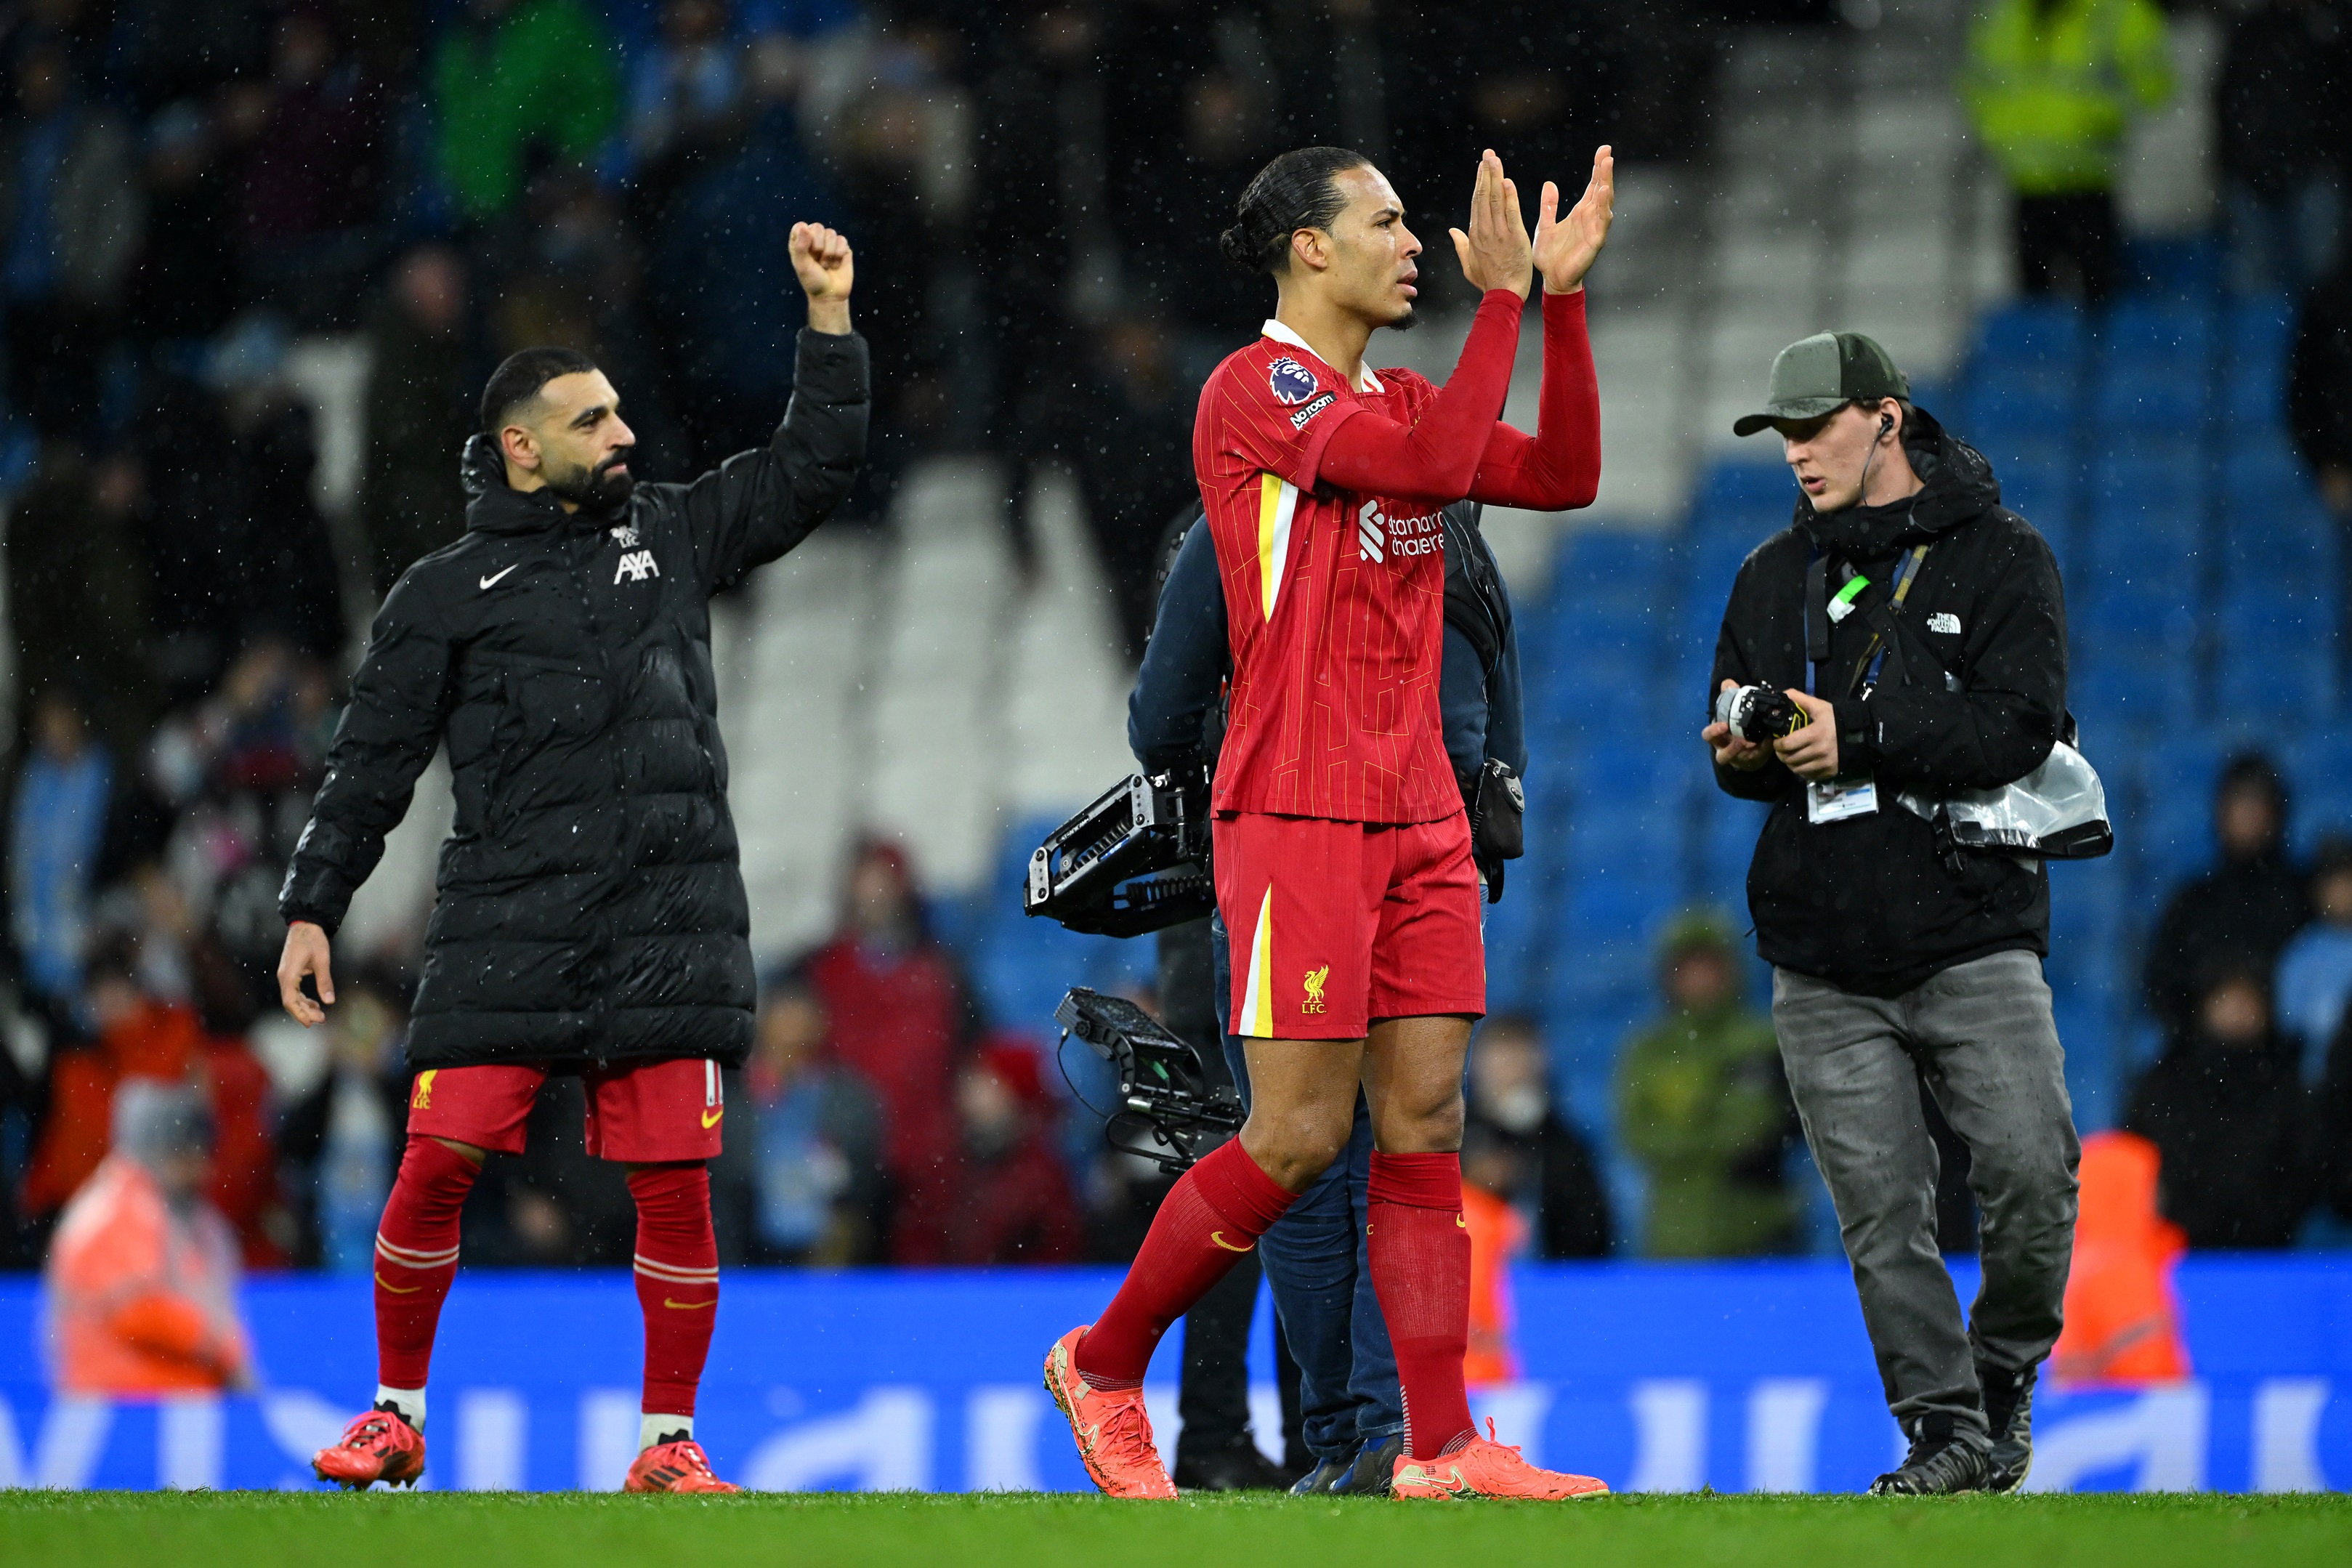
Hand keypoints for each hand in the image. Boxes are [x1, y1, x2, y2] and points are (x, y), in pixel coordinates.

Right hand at [277, 920, 334, 1026]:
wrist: (305, 924)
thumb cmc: (314, 940)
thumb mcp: (322, 960)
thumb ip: (325, 981)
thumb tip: (330, 1001)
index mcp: (289, 974)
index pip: (290, 1000)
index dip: (300, 1013)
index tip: (311, 1023)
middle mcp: (284, 976)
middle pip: (290, 1001)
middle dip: (304, 1013)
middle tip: (321, 1020)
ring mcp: (286, 975)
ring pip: (292, 998)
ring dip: (304, 1007)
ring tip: (320, 1015)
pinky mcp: (290, 973)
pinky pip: (294, 991)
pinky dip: (303, 999)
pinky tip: (315, 1004)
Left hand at [789, 221, 853, 333]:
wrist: (831, 295)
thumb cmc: (812, 281)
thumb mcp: (801, 265)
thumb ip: (800, 246)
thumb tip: (805, 226)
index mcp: (800, 242)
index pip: (800, 226)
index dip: (804, 237)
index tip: (806, 253)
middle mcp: (814, 239)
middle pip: (817, 227)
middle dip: (818, 246)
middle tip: (817, 261)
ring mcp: (829, 242)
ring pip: (831, 233)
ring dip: (829, 253)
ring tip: (826, 265)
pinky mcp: (843, 247)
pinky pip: (842, 240)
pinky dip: (839, 254)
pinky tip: (836, 264)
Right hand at [1449, 149, 1533, 297]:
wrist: (1504, 294)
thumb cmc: (1488, 281)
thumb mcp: (1469, 265)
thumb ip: (1461, 245)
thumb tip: (1452, 231)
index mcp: (1475, 234)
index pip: (1476, 202)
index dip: (1480, 182)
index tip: (1482, 166)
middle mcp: (1484, 230)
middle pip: (1483, 195)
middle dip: (1486, 172)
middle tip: (1488, 153)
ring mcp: (1498, 234)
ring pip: (1494, 200)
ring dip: (1495, 177)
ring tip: (1495, 159)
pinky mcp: (1514, 237)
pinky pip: (1510, 213)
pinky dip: (1509, 197)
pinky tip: (1506, 182)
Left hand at [1533, 144, 1614, 294]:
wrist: (1552, 279)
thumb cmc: (1550, 255)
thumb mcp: (1545, 225)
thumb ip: (1549, 206)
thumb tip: (1549, 184)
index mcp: (1581, 212)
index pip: (1592, 185)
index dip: (1597, 168)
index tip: (1603, 150)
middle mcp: (1591, 217)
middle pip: (1601, 189)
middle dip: (1605, 171)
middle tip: (1607, 152)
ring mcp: (1595, 228)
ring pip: (1605, 202)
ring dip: (1606, 184)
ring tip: (1607, 167)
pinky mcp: (1595, 241)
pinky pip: (1602, 222)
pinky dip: (1603, 207)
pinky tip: (1603, 193)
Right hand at [1704, 680, 1770, 770]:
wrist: (1751, 743)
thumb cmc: (1738, 726)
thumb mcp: (1734, 712)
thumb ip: (1730, 697)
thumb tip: (1727, 683)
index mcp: (1718, 736)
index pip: (1708, 735)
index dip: (1713, 731)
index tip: (1723, 725)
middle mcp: (1724, 748)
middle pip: (1719, 753)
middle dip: (1728, 747)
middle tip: (1738, 739)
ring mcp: (1737, 757)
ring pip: (1732, 758)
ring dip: (1738, 751)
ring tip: (1749, 743)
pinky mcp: (1749, 761)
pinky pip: (1753, 758)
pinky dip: (1759, 750)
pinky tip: (1766, 742)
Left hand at [1774, 689, 1840, 780]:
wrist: (1861, 734)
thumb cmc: (1837, 719)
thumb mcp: (1820, 707)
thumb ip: (1800, 699)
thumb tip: (1783, 693)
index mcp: (1815, 734)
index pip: (1787, 744)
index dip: (1778, 744)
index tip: (1777, 741)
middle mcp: (1819, 751)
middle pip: (1790, 759)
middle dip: (1782, 754)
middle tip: (1782, 750)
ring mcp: (1824, 763)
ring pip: (1797, 769)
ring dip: (1790, 764)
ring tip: (1790, 757)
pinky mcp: (1829, 772)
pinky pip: (1808, 776)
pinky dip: (1802, 771)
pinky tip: (1802, 763)